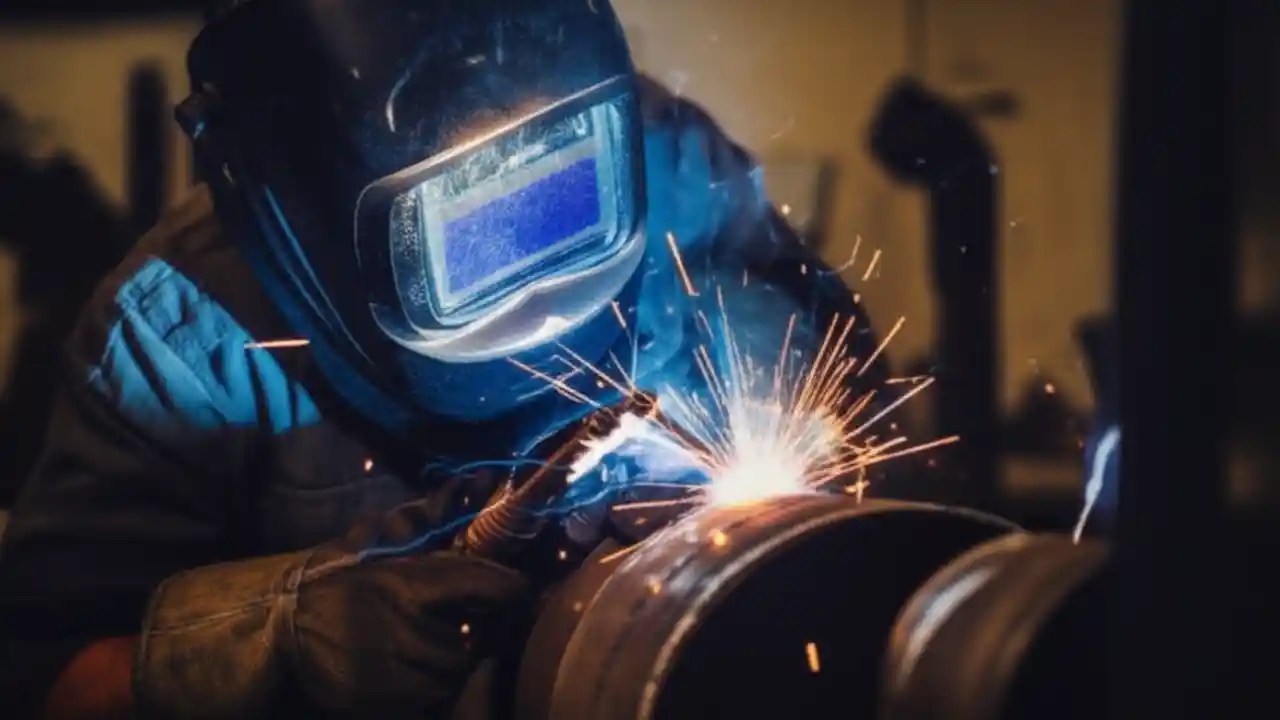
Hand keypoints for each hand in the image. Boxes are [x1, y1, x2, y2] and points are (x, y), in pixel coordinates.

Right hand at [134, 488, 531, 719]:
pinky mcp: (391, 708)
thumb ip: (428, 516)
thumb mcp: (376, 539)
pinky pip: (438, 697)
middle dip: (481, 622)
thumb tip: (473, 482)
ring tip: (429, 636)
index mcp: (411, 587)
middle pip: (485, 634)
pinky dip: (436, 683)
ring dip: (459, 654)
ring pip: (463, 669)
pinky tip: (413, 663)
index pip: (497, 588)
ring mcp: (401, 679)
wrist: (276, 634)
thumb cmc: (333, 579)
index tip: (512, 585)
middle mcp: (411, 635)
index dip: (512, 586)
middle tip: (461, 612)